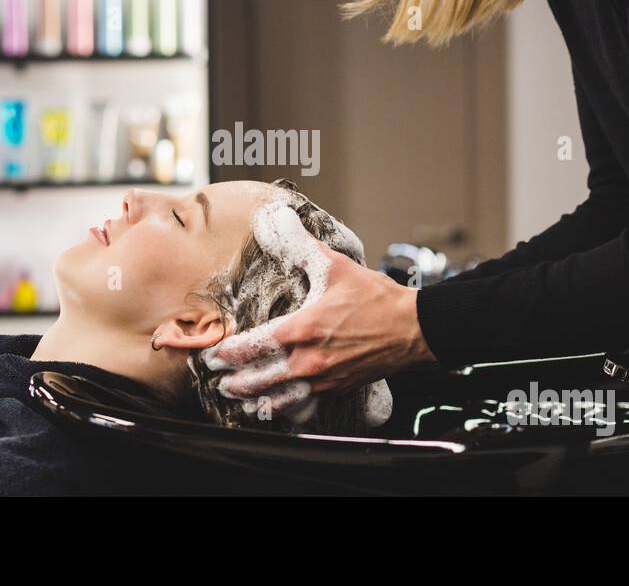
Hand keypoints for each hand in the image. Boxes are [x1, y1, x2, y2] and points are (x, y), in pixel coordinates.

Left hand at [202, 240, 435, 415]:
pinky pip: (304, 406)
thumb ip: (300, 244)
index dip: (228, 354)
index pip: (252, 347)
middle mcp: (308, 360)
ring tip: (241, 400)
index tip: (213, 355)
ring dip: (256, 401)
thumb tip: (277, 218)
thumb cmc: (376, 298)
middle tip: (219, 380)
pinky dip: (286, 410)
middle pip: (259, 380)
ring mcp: (324, 379)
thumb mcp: (335, 265)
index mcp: (302, 330)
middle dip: (235, 382)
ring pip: (279, 399)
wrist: (414, 328)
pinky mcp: (338, 389)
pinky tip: (277, 408)